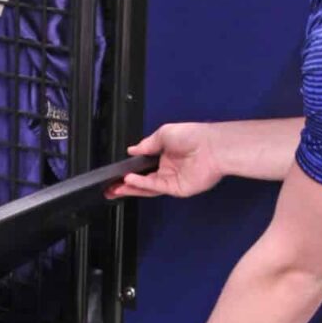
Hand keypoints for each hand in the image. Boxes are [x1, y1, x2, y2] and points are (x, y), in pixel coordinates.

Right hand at [105, 123, 224, 200]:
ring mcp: (172, 180)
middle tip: (110, 187)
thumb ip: (146, 144)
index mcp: (165, 154)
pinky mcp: (177, 189)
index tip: (117, 172)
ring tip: (115, 188)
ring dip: (131, 188)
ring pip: (147, 187)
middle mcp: (168, 169)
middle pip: (143, 180)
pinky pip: (155, 188)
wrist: (211, 147)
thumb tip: (132, 149)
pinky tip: (130, 181)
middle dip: (126, 185)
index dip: (130, 169)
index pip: (143, 166)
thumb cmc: (193, 136)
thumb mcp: (163, 133)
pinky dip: (141, 184)